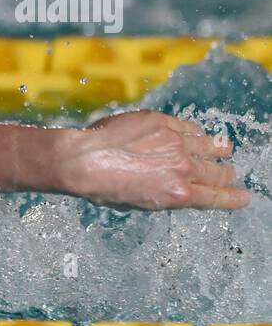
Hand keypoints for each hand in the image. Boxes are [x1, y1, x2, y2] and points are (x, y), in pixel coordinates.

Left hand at [57, 110, 248, 209]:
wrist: (82, 160)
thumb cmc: (102, 188)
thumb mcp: (138, 204)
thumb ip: (164, 195)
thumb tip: (176, 190)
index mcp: (178, 194)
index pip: (218, 197)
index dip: (234, 198)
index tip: (244, 197)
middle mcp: (183, 168)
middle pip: (219, 172)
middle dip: (225, 174)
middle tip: (227, 173)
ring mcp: (174, 142)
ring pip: (210, 145)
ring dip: (218, 149)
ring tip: (223, 148)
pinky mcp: (162, 122)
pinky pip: (189, 127)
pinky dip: (195, 132)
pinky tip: (196, 133)